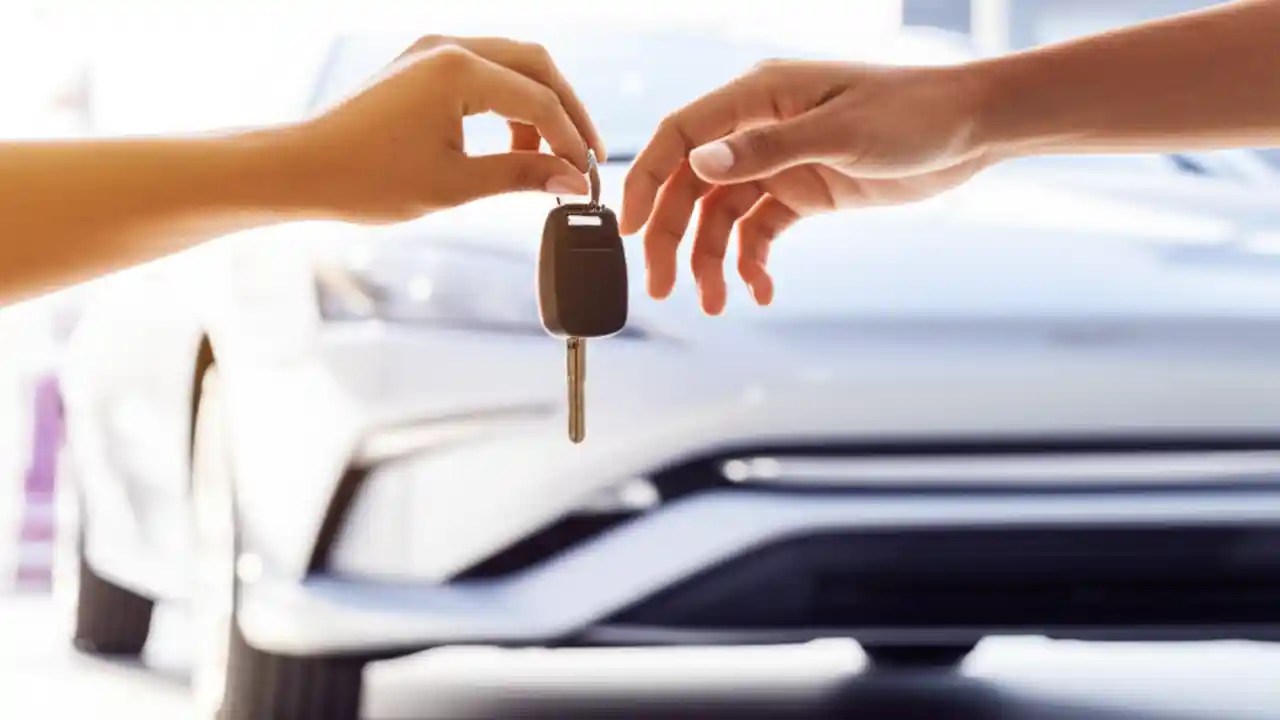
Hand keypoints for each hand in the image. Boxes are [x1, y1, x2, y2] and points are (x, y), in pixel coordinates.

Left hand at [291, 35, 605, 222]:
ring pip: (514, 64)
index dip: (571, 143)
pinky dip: (509, 103)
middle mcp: (449, 47)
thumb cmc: (366, 178)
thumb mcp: (454, 184)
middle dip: (567, 112)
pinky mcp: (423, 63)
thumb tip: (571, 181)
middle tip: (585, 158)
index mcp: (458, 71)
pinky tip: (513, 144)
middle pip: (538, 66)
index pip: (539, 101)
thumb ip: (521, 175)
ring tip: (547, 159)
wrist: (303, 169)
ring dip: (539, 107)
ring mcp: (434, 50)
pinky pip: (486, 71)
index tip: (587, 180)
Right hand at [621, 59, 992, 314]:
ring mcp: (779, 162)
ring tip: (715, 303)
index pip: (680, 135)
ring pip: (722, 216)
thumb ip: (767, 150)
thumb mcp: (841, 133)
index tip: (628, 230)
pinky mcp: (802, 191)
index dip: (647, 181)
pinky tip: (761, 290)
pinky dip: (753, 262)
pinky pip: (759, 231)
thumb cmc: (914, 113)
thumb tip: (701, 161)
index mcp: (759, 97)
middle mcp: (759, 128)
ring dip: (712, 260)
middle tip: (664, 289)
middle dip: (673, 238)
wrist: (972, 129)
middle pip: (692, 184)